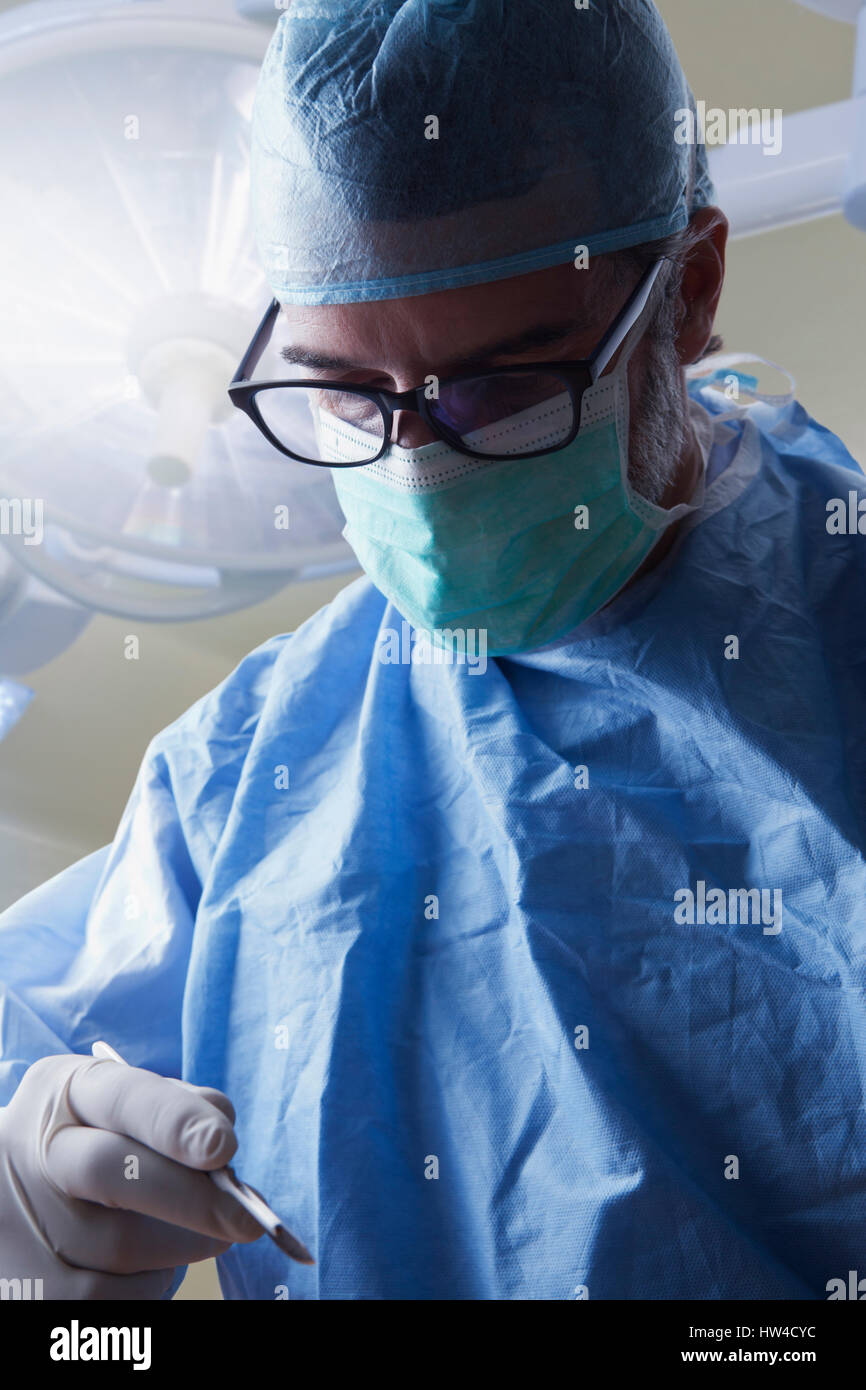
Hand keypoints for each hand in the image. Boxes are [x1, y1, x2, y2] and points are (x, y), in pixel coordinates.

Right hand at [0, 1053, 264, 1298]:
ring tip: (204, 1231)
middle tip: (245, 1220)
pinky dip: (153, 1279)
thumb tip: (221, 1148)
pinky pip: (113, 1294)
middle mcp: (37, 1149)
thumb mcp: (131, 1103)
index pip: (124, 1098)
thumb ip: (180, 1109)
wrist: (25, 1189)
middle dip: (189, 1197)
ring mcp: (27, 1219)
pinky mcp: (33, 1283)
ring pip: (120, 1245)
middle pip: (111, 1173)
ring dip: (183, 1242)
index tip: (223, 1146)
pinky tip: (159, 1258)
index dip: (175, 1121)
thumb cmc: (101, 1137)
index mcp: (66, 1089)